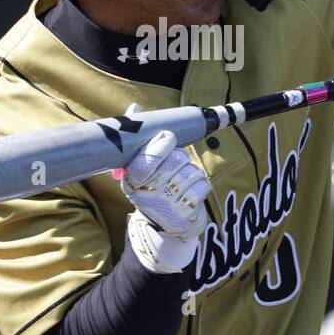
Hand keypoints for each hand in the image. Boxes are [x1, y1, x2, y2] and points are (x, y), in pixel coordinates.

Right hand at [114, 103, 211, 273]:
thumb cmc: (155, 188)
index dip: (160, 145)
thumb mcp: (140, 167)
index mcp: (131, 179)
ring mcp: (165, 206)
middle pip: (174, 161)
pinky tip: (192, 191)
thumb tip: (134, 108)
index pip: (146, 159)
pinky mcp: (184, 215)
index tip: (168, 137)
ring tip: (182, 181)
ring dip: (191, 172)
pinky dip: (201, 185)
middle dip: (180, 157)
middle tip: (176, 164)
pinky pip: (202, 186)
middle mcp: (146, 194)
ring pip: (190, 172)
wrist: (167, 225)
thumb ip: (139, 137)